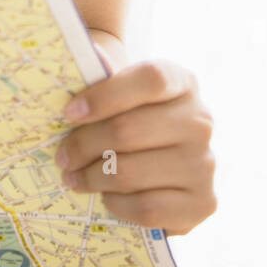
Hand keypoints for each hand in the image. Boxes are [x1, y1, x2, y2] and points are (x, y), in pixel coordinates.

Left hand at [55, 56, 216, 234]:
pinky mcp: (204, 203)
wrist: (157, 159)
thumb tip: (98, 57)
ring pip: (131, 173)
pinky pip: (147, 209)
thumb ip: (104, 73)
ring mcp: (205, 164)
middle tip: (62, 155)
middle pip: (129, 130)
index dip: (105, 95)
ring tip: (73, 176)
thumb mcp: (117, 88)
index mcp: (182, 82)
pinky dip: (116, 204)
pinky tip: (104, 196)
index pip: (150, 80)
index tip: (69, 113)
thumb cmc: (128, 115)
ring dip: (92, 177)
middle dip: (84, 145)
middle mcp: (201, 121)